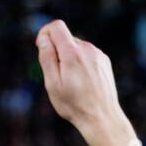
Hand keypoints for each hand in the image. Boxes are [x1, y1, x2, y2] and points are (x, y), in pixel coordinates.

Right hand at [36, 20, 124, 138]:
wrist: (102, 118)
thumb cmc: (74, 105)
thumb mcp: (53, 84)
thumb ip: (47, 58)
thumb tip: (43, 39)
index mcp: (72, 53)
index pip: (56, 26)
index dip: (45, 33)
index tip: (41, 47)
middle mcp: (87, 49)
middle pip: (65, 38)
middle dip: (57, 51)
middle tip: (57, 76)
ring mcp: (97, 54)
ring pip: (76, 47)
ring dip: (69, 58)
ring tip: (72, 82)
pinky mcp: (104, 61)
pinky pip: (87, 55)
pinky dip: (81, 63)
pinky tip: (83, 82)